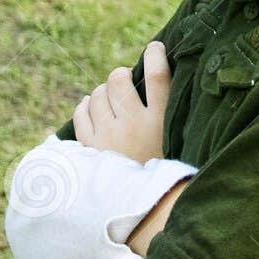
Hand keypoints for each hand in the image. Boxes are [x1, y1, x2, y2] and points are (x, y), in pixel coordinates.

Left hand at [73, 40, 171, 163]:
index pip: (157, 75)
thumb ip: (170, 113)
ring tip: (111, 100)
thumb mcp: (177, 141)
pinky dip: (86, 105)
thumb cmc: (163, 169)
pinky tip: (93, 108)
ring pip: (98, 94)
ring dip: (104, 92)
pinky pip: (81, 112)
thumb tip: (161, 75)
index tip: (154, 47)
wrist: (140, 210)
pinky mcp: (90, 147)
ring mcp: (108, 136)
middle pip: (119, 79)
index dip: (155, 54)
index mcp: (161, 122)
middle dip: (120, 76)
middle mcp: (133, 126)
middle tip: (126, 84)